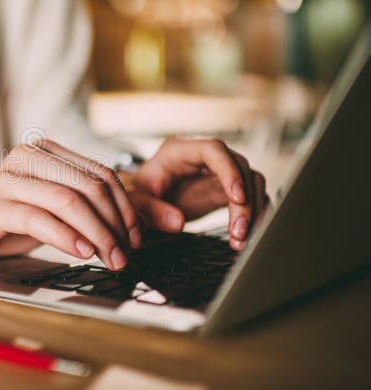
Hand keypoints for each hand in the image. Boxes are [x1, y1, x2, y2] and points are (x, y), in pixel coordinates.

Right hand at [0, 141, 138, 268]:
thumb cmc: (0, 223)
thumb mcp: (49, 213)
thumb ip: (86, 211)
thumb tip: (139, 223)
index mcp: (45, 152)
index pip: (101, 173)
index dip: (127, 206)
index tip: (138, 236)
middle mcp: (27, 156)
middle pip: (90, 185)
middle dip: (116, 222)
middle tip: (127, 253)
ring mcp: (8, 178)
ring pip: (69, 200)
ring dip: (98, 233)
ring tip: (110, 257)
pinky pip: (39, 218)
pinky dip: (66, 237)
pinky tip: (81, 252)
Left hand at [129, 137, 269, 249]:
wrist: (144, 198)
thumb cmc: (140, 193)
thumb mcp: (137, 202)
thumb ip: (151, 211)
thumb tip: (177, 223)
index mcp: (180, 151)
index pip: (213, 150)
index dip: (229, 171)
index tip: (237, 198)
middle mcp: (203, 157)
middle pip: (239, 167)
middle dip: (244, 200)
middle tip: (239, 231)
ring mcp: (218, 171)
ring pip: (251, 182)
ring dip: (252, 210)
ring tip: (240, 240)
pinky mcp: (226, 188)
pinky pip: (250, 197)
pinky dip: (252, 216)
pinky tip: (243, 238)